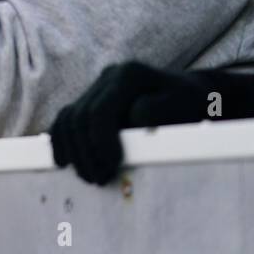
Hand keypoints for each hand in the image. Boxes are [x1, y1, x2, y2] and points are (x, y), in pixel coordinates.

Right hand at [50, 61, 253, 184]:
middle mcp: (107, 76)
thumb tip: (133, 117)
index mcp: (128, 74)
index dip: (100, 141)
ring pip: (68, 119)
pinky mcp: (90, 99)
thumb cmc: (192, 104)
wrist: (192, 93)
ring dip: (74, 151)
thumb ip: (160, 109)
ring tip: (90, 176)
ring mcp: (96, 87)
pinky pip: (65, 119)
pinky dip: (61, 140)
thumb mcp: (186, 104)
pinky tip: (64, 161)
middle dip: (86, 152)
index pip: (100, 110)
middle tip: (99, 179)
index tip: (113, 166)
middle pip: (80, 117)